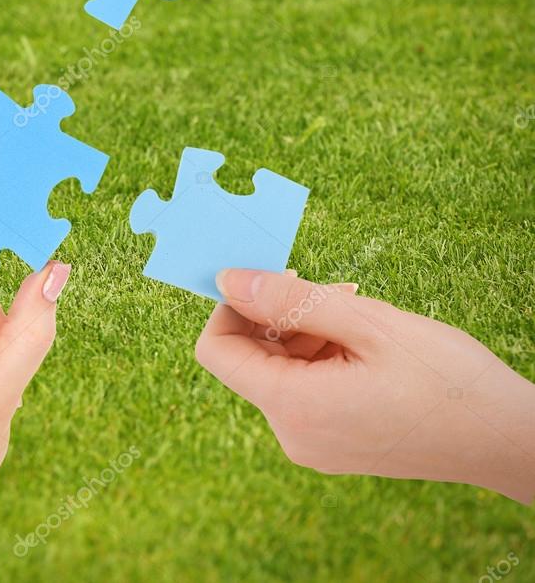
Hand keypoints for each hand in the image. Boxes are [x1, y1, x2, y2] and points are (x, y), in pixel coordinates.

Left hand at [195, 268, 534, 502]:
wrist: (509, 441)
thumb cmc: (445, 380)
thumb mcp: (365, 323)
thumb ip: (289, 300)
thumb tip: (227, 279)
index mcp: (293, 407)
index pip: (216, 350)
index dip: (230, 308)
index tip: (266, 278)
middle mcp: (293, 434)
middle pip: (250, 358)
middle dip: (278, 315)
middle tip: (331, 290)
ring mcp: (314, 443)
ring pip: (280, 368)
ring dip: (306, 331)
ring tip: (357, 313)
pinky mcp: (334, 442)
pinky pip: (305, 387)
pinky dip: (322, 354)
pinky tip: (363, 340)